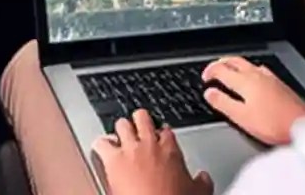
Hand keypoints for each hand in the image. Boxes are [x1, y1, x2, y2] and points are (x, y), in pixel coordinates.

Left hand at [92, 109, 212, 194]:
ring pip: (121, 124)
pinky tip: (102, 148)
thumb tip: (203, 177)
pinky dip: (100, 144)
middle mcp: (149, 144)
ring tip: (120, 138)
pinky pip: (100, 143)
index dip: (160, 134)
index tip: (159, 139)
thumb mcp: (198, 192)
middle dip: (139, 122)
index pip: (165, 130)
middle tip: (138, 130)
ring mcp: (130, 149)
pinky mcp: (112, 160)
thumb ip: (202, 181)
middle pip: (142, 117)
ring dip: (120, 131)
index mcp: (171, 149)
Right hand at [202, 56, 304, 145]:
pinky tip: (252, 79)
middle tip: (213, 71)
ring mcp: (270, 77)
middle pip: (234, 60)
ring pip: (247, 63)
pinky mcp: (280, 83)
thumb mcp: (241, 117)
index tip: (205, 79)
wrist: (302, 126)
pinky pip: (258, 69)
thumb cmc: (274, 124)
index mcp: (245, 81)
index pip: (221, 69)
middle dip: (220, 63)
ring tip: (229, 73)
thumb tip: (209, 93)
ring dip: (234, 65)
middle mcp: (257, 74)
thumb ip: (222, 103)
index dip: (209, 72)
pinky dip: (248, 71)